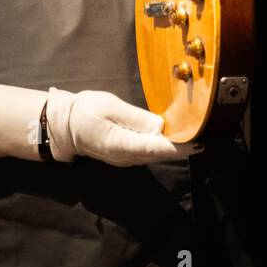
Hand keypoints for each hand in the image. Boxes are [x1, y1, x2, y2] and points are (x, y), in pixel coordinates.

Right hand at [45, 88, 199, 165]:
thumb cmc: (84, 111)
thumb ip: (136, 118)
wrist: (63, 126)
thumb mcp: (110, 106)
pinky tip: (174, 137)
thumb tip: (160, 126)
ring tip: (194, 134)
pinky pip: (149, 152)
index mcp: (121, 143)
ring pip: (155, 154)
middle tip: (204, 134)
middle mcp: (125, 157)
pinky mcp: (126, 156)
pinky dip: (163, 146)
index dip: (179, 146)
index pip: (156, 148)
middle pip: (160, 154)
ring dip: (174, 147)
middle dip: (182, 146)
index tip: (198, 142)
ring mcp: (125, 159)